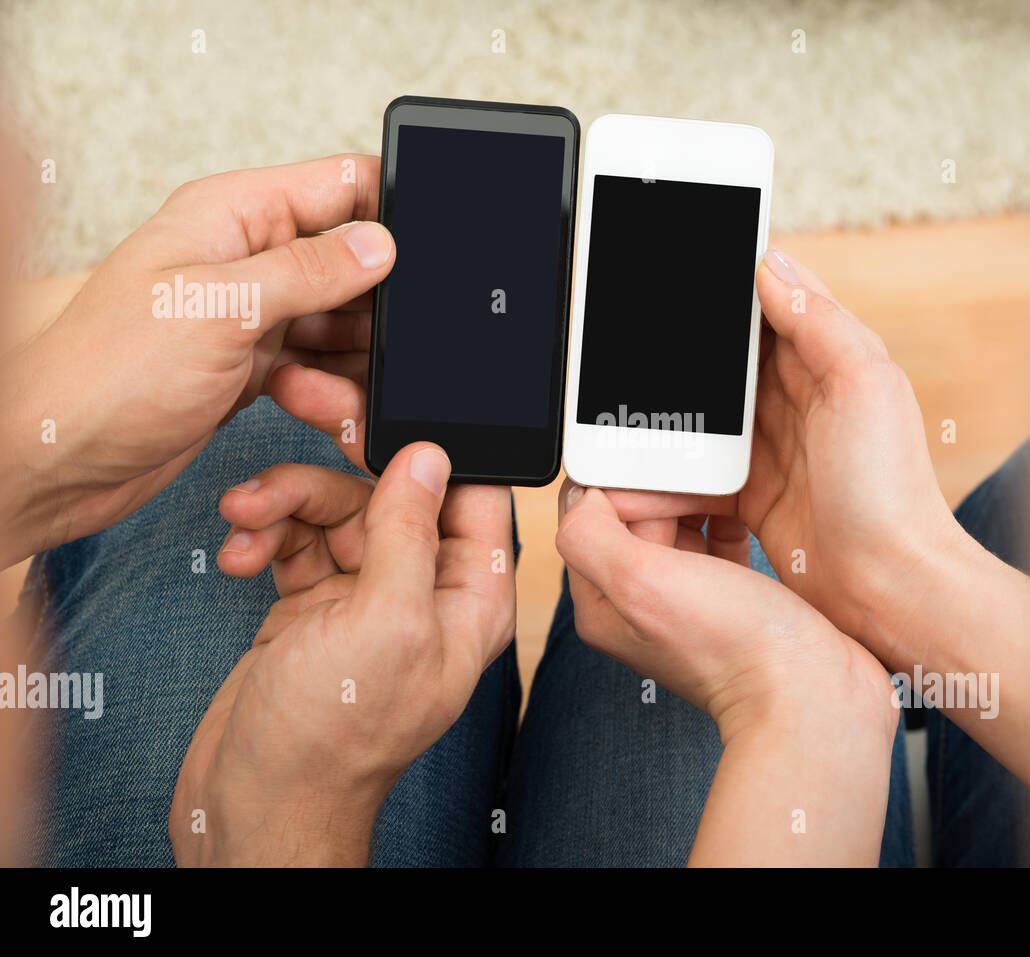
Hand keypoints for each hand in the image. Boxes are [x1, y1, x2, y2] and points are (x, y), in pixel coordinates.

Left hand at [0, 155, 392, 564]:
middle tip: (400, 346)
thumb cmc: (109, 374)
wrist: (63, 459)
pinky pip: (320, 368)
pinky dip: (335, 390)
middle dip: (381, 303)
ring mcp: (252, 315)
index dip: (391, 210)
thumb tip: (380, 244)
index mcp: (233, 216)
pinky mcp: (254, 367)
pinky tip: (336, 411)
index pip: (338, 185)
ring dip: (358, 358)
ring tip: (350, 391)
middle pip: (352, 261)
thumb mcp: (220, 307)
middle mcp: (246, 259)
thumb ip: (307, 270)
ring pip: (343, 322)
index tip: (434, 252)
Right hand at [169, 443, 515, 865]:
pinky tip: (242, 551)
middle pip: (395, 487)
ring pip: (337, 506)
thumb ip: (409, 533)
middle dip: (342, 451)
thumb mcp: (385, 622)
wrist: (256, 803)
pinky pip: (298, 538)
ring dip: (288, 498)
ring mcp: (368, 596)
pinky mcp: (315, 604)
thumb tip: (430, 457)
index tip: (375, 407)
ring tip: (247, 515)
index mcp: (471, 595)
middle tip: (300, 398)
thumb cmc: (333, 738)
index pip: (470, 490)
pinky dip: (268, 533)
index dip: (427, 444)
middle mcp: (425, 591)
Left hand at [555, 480, 897, 864]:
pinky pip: (718, 538)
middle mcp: (642, 604)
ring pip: (677, 525)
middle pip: (632, 519)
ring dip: (693, 495)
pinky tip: (742, 500)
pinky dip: (726, 515)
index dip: (612, 486)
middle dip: (657, 487)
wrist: (812, 692)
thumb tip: (582, 497)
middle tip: (687, 463)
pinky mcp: (733, 596)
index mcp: (604, 605)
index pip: (588, 522)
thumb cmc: (731, 644)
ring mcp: (689, 602)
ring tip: (716, 471)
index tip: (646, 464)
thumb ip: (594, 536)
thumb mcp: (642, 582)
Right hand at [603, 249, 963, 662]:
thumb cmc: (889, 489)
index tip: (675, 266)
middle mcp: (796, 400)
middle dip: (682, 348)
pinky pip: (696, 466)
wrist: (888, 588)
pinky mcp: (747, 495)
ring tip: (623, 394)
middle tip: (628, 335)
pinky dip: (671, 462)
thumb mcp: (866, 384)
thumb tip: (769, 262)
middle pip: (724, 359)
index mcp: (827, 361)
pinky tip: (641, 459)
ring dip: (670, 406)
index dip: (725, 285)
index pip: (766, 305)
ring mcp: (769, 449)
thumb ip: (820, 320)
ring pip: (704, 411)